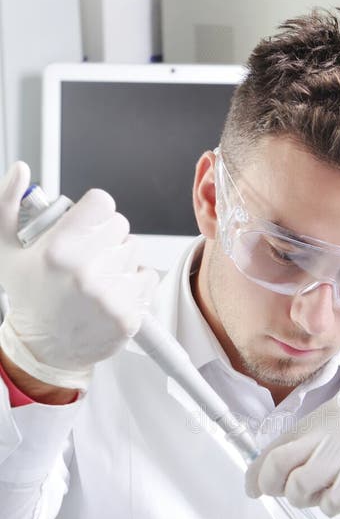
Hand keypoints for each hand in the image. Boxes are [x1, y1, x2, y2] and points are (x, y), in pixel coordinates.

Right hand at [0, 161, 158, 388]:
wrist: (45, 348)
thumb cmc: (29, 297)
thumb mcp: (7, 249)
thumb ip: (7, 204)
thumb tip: (21, 170)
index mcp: (59, 249)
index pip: (103, 203)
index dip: (95, 212)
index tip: (87, 226)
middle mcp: (86, 270)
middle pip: (121, 226)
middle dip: (107, 236)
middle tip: (89, 256)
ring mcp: (110, 295)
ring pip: (135, 252)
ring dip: (121, 260)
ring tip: (97, 277)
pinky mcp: (129, 315)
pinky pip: (147, 278)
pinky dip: (135, 283)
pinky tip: (112, 292)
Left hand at [246, 397, 339, 515]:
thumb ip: (321, 441)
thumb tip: (281, 469)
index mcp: (331, 414)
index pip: (279, 443)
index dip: (259, 469)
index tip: (253, 485)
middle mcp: (336, 429)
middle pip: (280, 463)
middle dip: (270, 484)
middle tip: (276, 495)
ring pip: (301, 487)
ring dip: (307, 499)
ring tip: (328, 495)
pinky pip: (331, 504)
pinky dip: (334, 507)